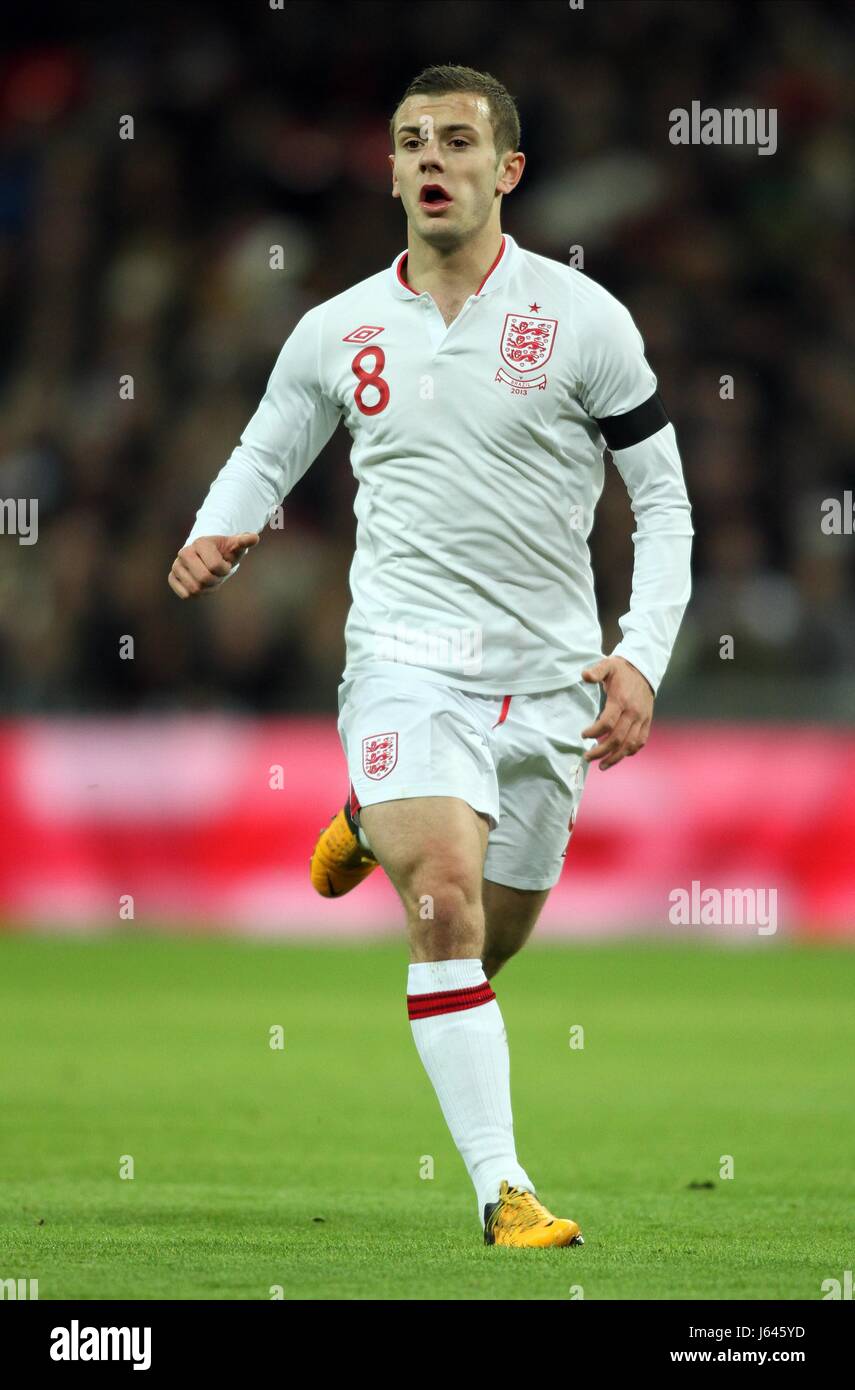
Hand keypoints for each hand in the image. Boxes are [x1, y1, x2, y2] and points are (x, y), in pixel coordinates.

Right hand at [167, 532, 258, 598]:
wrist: (207, 556)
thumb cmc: (224, 552)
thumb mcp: (235, 546)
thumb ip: (244, 541)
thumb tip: (254, 538)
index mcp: (200, 542)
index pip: (216, 566)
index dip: (224, 569)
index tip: (225, 564)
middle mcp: (184, 552)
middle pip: (204, 579)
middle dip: (216, 580)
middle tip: (217, 574)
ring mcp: (176, 565)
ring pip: (195, 589)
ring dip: (207, 589)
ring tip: (209, 578)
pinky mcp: (172, 577)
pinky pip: (185, 595)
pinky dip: (196, 594)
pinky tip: (200, 584)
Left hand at [581, 656, 653, 770]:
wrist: (644, 669)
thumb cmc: (622, 670)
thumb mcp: (608, 665)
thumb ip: (596, 671)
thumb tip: (585, 675)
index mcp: (621, 700)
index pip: (608, 723)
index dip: (594, 732)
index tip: (583, 735)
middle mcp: (633, 712)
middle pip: (617, 738)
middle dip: (601, 751)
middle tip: (587, 756)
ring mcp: (642, 718)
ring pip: (630, 744)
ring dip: (615, 757)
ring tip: (602, 765)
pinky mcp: (647, 722)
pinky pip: (641, 741)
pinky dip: (630, 752)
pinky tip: (618, 757)